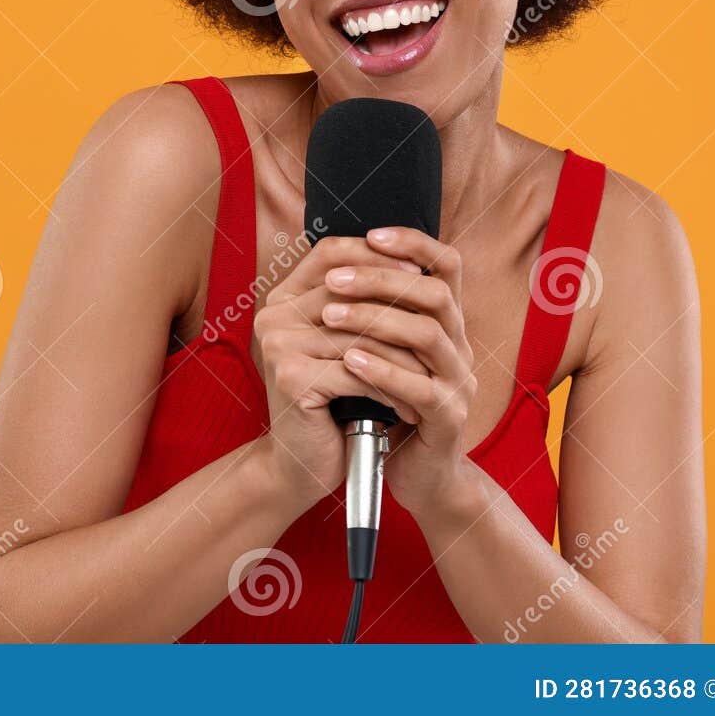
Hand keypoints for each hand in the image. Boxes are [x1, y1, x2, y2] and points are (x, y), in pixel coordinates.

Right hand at [251, 236, 432, 512]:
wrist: (301, 463)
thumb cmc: (329, 402)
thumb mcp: (342, 346)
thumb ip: (358, 306)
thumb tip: (408, 259)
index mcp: (282, 299)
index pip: (330, 252)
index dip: (375, 254)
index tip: (416, 269)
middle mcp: (273, 315)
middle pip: (350, 291)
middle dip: (400, 309)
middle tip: (441, 327)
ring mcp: (278, 344)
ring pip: (362, 336)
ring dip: (404, 358)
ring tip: (433, 375)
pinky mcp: (290, 376)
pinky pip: (358, 372)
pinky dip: (391, 389)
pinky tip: (411, 406)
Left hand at [319, 226, 479, 518]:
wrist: (420, 475)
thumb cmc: (395, 407)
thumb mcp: (387, 353)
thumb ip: (376, 313)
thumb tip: (335, 261)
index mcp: (447, 324)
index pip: (448, 266)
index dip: (414, 244)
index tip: (372, 233)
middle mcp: (461, 346)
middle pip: (435, 293)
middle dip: (381, 279)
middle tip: (332, 280)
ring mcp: (459, 382)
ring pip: (429, 334)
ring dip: (375, 320)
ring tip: (329, 316)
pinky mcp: (449, 418)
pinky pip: (421, 387)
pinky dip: (382, 370)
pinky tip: (348, 361)